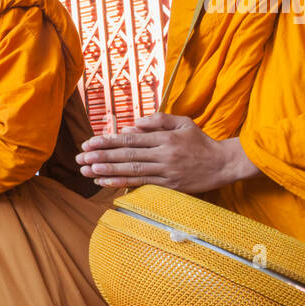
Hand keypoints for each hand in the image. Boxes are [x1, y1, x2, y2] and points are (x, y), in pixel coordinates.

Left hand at [76, 112, 259, 192]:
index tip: (89, 142)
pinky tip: (105, 183)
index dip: (108, 141)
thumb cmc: (201, 142)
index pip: (130, 139)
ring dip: (106, 171)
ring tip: (86, 170)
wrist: (224, 164)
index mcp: (165, 137)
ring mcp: (166, 171)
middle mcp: (163, 154)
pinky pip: (141, 184)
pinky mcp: (169, 185)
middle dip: (101, 156)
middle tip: (80, 158)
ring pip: (131, 170)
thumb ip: (158, 120)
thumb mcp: (183, 123)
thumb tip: (133, 125)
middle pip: (127, 155)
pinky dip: (121, 183)